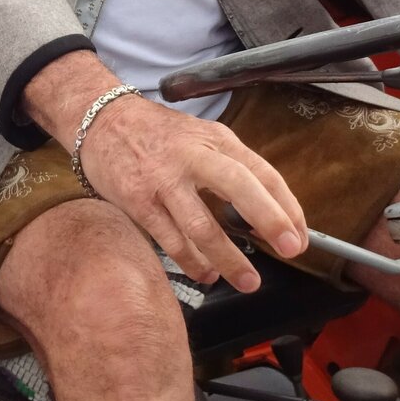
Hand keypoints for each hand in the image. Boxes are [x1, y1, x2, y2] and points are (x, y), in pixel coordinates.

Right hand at [26, 53, 306, 291]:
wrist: (100, 119)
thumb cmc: (159, 135)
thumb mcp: (201, 137)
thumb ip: (232, 168)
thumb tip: (270, 211)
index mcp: (215, 140)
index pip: (262, 171)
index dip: (286, 205)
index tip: (299, 237)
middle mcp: (192, 156)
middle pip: (238, 185)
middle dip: (268, 218)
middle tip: (289, 249)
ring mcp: (163, 180)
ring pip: (201, 225)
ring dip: (228, 258)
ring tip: (247, 281)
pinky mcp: (138, 201)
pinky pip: (170, 240)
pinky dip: (191, 262)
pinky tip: (206, 273)